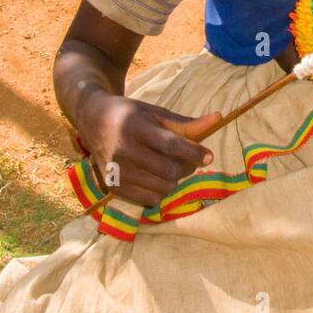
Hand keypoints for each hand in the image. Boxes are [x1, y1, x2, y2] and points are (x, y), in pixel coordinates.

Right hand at [76, 91, 218, 208]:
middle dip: (186, 167)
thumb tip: (218, 118)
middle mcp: (123, 151)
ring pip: (162, 188)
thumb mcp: (156, 113)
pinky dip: (160, 191)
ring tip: (171, 167)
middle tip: (189, 160)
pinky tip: (157, 177)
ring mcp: (117, 172)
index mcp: (136, 128)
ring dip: (174, 180)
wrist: (93, 120)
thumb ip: (186, 123)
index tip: (208, 156)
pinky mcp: (113, 187)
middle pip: (169, 170)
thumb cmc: (130, 115)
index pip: (170, 145)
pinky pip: (150, 199)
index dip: (193, 152)